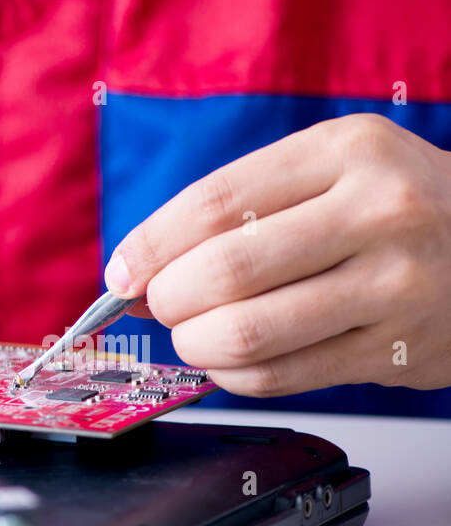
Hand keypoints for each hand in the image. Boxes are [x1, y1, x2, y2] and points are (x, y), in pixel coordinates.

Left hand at [105, 113, 450, 396]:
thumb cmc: (395, 203)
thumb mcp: (329, 169)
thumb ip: (239, 209)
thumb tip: (138, 268)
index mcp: (345, 151)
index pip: (214, 202)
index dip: (151, 244)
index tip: (122, 270)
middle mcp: (379, 212)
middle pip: (225, 270)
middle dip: (168, 297)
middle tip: (159, 304)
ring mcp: (397, 283)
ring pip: (250, 331)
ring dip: (196, 342)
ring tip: (191, 334)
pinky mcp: (404, 349)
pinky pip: (286, 374)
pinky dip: (235, 374)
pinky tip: (229, 360)